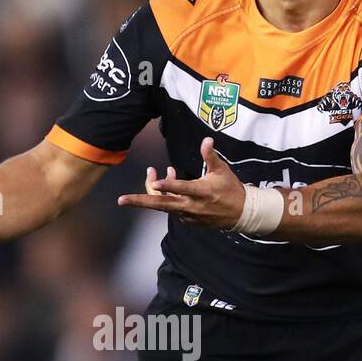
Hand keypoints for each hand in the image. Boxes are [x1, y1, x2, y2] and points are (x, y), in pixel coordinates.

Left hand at [118, 138, 244, 228]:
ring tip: (152, 173)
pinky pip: (170, 208)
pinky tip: (166, 184)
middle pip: (161, 204)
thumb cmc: (231, 189)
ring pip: (163, 205)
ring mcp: (188, 215)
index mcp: (201, 192)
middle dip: (140, 201)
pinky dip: (165, 196)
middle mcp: (191, 206)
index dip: (168, 185)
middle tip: (121, 200)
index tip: (156, 181)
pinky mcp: (187, 221)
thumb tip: (206, 139)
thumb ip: (210, 156)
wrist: (240, 214)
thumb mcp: (222, 170)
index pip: (181, 188)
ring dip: (154, 191)